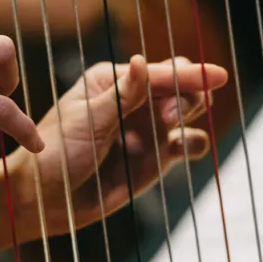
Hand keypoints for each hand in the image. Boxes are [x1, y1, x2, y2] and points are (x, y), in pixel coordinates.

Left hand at [0, 55, 227, 249]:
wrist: (46, 201)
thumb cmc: (55, 154)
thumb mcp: (87, 121)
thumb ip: (121, 96)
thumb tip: (142, 60)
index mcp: (111, 82)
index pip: (157, 73)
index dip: (189, 74)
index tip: (216, 76)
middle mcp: (133, 101)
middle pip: (177, 86)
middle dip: (186, 94)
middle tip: (169, 117)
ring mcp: (146, 129)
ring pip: (185, 112)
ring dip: (188, 114)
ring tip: (169, 128)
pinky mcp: (156, 158)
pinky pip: (186, 145)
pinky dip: (193, 143)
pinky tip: (185, 147)